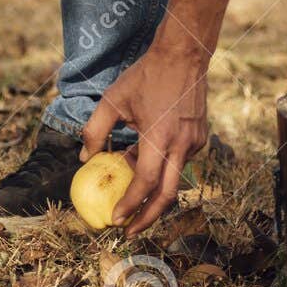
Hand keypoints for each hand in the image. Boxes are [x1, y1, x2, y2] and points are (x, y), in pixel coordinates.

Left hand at [79, 39, 208, 234]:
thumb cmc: (146, 76)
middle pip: (167, 196)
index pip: (146, 183)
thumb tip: (86, 156)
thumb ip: (96, 129)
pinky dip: (162, 169)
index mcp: (159, 137)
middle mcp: (181, 145)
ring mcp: (195, 143)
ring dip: (152, 190)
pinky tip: (144, 159)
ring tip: (130, 186)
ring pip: (174, 180)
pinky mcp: (200, 138)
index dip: (131, 205)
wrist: (184, 55)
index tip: (115, 221)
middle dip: (147, 218)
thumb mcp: (113, 100)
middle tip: (129, 231)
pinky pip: (180, 163)